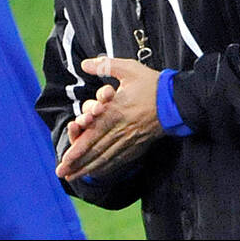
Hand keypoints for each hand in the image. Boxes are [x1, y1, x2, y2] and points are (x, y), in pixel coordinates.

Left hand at [57, 57, 162, 181]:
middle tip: (61, 174)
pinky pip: (120, 159)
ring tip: (74, 176)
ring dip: (89, 168)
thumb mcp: (128, 68)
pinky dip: (106, 167)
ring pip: (106, 158)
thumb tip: (84, 63)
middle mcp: (120, 129)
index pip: (91, 135)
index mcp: (114, 112)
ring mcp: (130, 139)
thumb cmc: (152, 84)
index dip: (77, 149)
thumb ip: (105, 65)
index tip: (64, 160)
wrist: (178, 101)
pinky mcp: (138, 144)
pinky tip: (98, 171)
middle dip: (77, 164)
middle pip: (95, 151)